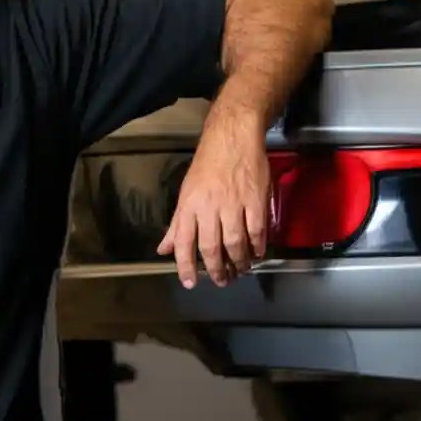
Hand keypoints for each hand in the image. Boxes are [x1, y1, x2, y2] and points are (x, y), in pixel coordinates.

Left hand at [156, 114, 269, 288]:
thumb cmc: (207, 165)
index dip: (185, 266)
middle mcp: (209, 207)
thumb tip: (164, 249)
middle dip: (215, 269)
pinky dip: (257, 246)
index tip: (190, 282)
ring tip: (240, 270)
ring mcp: (234, 204)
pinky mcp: (255, 200)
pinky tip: (256, 254)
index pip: (183, 242)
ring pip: (235, 243)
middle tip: (221, 280)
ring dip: (238, 262)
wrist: (232, 138)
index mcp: (189, 206)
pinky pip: (256, 231)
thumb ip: (177, 224)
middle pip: (211, 247)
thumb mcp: (186, 193)